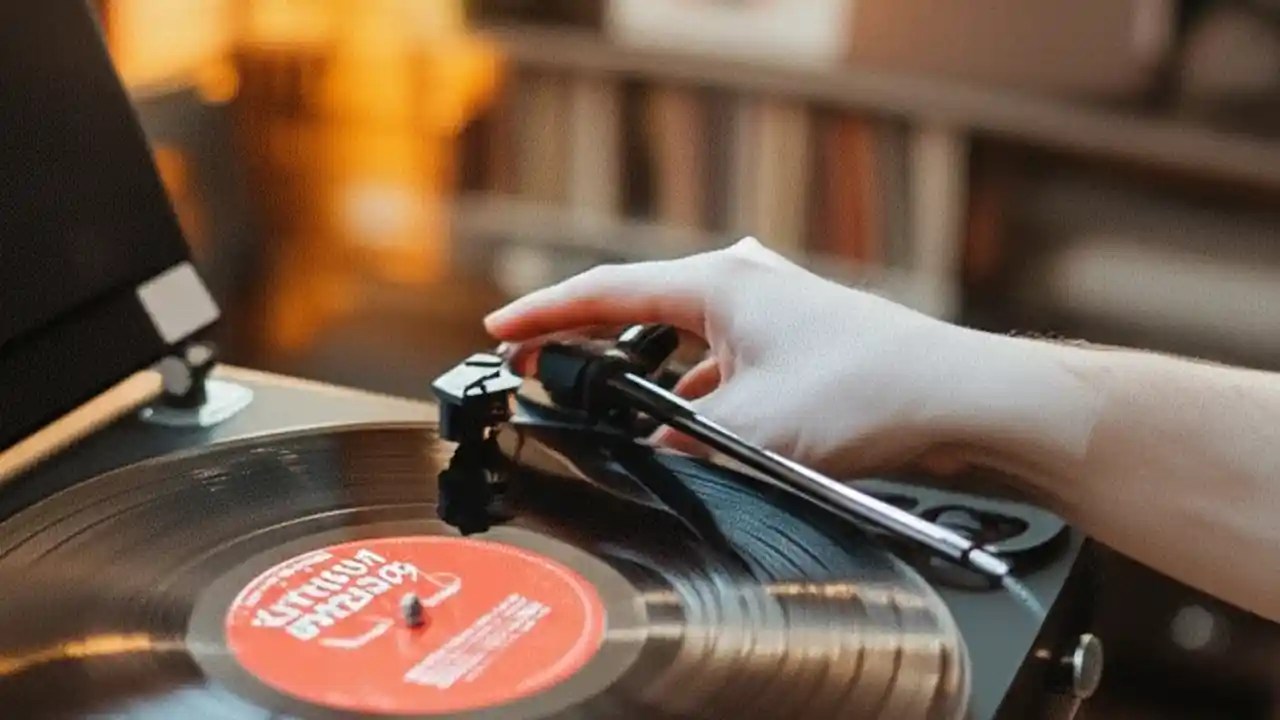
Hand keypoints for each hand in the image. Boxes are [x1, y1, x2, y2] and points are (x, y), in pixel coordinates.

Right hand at [484, 238, 1068, 477]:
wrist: (960, 403)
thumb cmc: (868, 392)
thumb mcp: (747, 430)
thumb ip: (678, 443)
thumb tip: (647, 452)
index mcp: (718, 284)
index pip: (606, 293)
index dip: (545, 315)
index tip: (502, 331)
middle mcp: (743, 289)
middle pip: (640, 313)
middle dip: (588, 346)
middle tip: (541, 371)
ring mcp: (772, 318)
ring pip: (684, 349)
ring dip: (647, 382)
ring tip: (605, 413)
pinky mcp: (796, 351)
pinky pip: (722, 372)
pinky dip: (695, 399)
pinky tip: (687, 434)